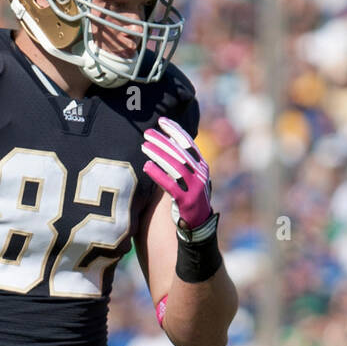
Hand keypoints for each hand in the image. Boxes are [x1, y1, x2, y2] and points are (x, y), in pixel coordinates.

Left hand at [141, 115, 213, 232]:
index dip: (175, 131)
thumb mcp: (190, 177)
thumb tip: (166, 140)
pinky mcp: (186, 201)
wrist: (198, 223)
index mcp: (202, 166)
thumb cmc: (189, 196)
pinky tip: (146, 166)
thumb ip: (182, 161)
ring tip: (144, 146)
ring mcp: (195, 188)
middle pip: (180, 153)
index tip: (162, 121)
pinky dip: (158, 174)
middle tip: (147, 133)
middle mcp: (201, 174)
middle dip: (163, 141)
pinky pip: (170, 185)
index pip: (188, 143)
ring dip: (158, 154)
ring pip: (175, 166)